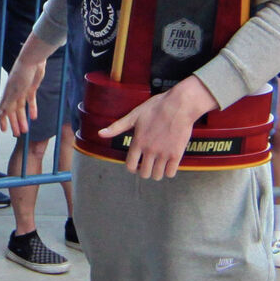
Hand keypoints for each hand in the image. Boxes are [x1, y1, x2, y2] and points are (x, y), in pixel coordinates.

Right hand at [0, 56, 46, 133]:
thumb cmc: (22, 73)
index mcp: (8, 95)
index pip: (4, 110)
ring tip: (26, 129)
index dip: (3, 120)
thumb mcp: (15, 91)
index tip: (4, 130)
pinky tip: (34, 117)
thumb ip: (9, 103)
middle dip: (15, 123)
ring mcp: (22, 91)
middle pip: (13, 112)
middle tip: (18, 134)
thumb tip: (1, 114)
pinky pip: (31, 101)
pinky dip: (32, 109)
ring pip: (22, 108)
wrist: (33, 60)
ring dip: (23, 119)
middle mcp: (14, 94)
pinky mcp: (31, 88)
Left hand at [97, 78, 215, 180]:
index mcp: (138, 142)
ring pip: (157, 175)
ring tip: (158, 166)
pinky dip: (169, 171)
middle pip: (144, 173)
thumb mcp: (134, 115)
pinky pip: (171, 173)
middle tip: (148, 165)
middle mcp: (150, 150)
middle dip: (144, 171)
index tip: (136, 165)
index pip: (130, 165)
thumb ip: (117, 127)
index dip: (132, 167)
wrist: (179, 105)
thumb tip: (100, 133)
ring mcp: (163, 153)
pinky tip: (169, 164)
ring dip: (156, 172)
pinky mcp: (176, 154)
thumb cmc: (157, 107)